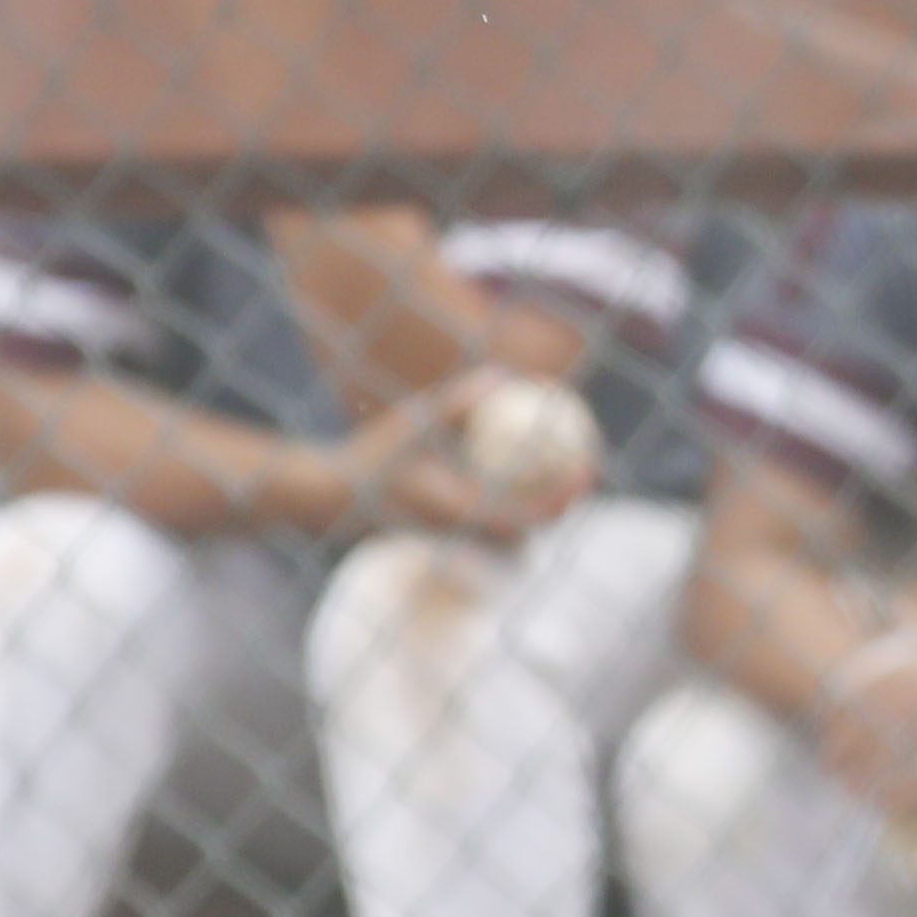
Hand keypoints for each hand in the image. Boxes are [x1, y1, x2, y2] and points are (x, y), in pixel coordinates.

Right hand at [336, 367, 592, 541]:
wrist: (329, 500)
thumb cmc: (370, 457)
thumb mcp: (414, 421)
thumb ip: (458, 401)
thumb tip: (503, 376)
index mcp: (461, 513)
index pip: (527, 513)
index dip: (563, 496)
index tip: (587, 470)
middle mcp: (462, 535)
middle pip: (528, 529)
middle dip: (560, 505)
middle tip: (585, 470)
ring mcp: (452, 540)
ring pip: (509, 531)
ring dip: (536, 509)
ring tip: (560, 474)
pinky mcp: (442, 536)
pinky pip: (488, 522)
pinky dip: (510, 503)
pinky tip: (514, 473)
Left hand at [814, 622, 916, 815]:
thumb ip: (901, 617)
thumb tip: (848, 588)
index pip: (865, 682)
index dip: (839, 711)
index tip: (826, 733)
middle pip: (874, 719)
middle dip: (848, 748)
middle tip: (833, 770)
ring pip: (896, 750)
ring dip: (869, 776)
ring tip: (854, 793)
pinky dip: (905, 794)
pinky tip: (891, 806)